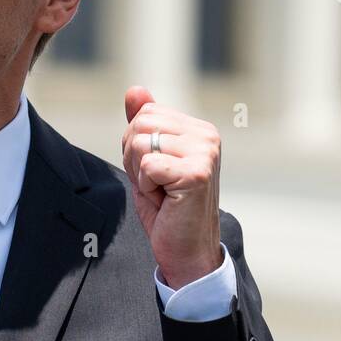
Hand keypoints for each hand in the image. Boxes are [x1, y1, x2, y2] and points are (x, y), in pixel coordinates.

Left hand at [121, 86, 221, 289]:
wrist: (187, 251)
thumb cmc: (167, 208)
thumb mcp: (148, 161)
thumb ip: (142, 125)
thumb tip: (134, 89)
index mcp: (198, 129)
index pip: (144, 113)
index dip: (135, 145)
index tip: (154, 172)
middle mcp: (207, 136)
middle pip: (140, 124)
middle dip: (134, 158)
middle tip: (156, 184)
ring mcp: (205, 153)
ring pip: (140, 143)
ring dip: (140, 174)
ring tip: (162, 191)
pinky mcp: (198, 173)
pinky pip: (147, 165)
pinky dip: (147, 187)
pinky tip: (166, 200)